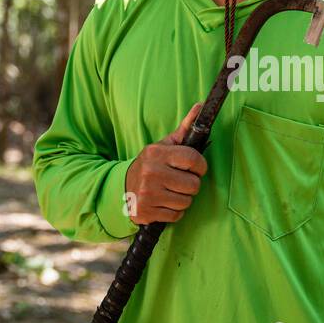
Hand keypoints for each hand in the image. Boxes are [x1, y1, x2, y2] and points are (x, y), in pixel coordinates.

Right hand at [123, 103, 206, 224]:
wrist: (122, 187)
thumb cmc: (151, 165)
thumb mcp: (164, 146)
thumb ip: (184, 128)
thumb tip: (200, 107)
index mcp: (156, 153)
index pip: (193, 159)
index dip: (200, 166)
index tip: (196, 168)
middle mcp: (151, 173)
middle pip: (193, 185)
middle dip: (191, 184)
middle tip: (180, 181)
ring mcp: (147, 194)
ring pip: (186, 202)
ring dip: (182, 199)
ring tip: (171, 192)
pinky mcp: (145, 212)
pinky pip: (176, 216)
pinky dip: (174, 212)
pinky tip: (164, 203)